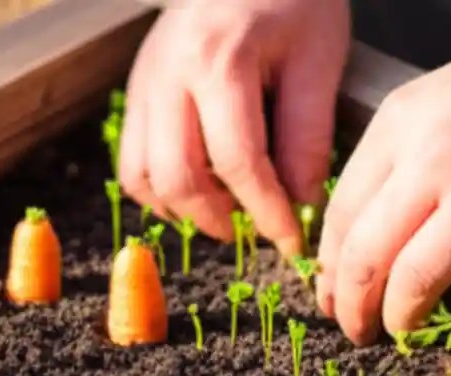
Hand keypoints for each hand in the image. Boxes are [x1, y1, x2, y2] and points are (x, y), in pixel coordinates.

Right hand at [118, 0, 349, 254]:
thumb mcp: (318, 59)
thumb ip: (308, 136)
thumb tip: (302, 204)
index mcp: (218, 62)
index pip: (238, 164)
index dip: (267, 213)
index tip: (292, 240)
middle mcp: (168, 75)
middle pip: (177, 178)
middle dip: (219, 220)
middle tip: (256, 231)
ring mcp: (143, 82)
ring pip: (141, 177)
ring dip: (183, 210)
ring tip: (227, 212)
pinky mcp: (136, 89)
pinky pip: (132, 160)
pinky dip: (162, 188)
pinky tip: (201, 186)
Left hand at [316, 0, 450, 344]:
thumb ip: (408, 154)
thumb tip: (370, 230)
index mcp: (406, 120)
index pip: (340, 214)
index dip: (329, 269)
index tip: (331, 297)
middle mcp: (440, 153)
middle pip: (366, 255)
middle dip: (351, 307)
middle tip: (357, 331)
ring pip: (418, 281)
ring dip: (402, 320)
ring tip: (404, 333)